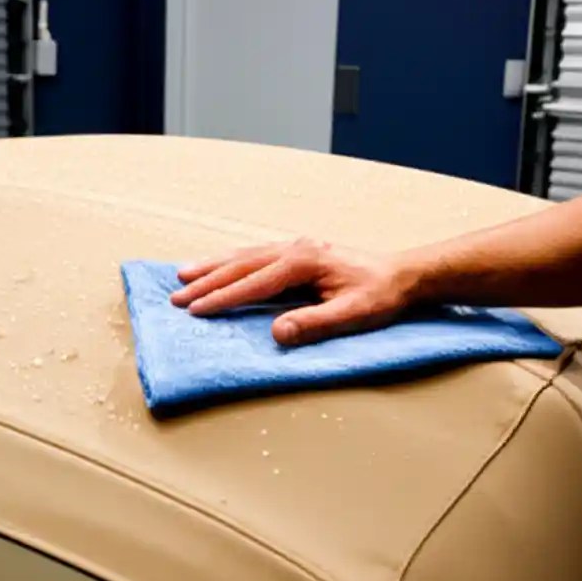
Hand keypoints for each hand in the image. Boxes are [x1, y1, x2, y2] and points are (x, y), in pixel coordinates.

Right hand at [170, 238, 413, 345]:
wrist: (404, 275)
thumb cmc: (381, 296)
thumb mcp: (353, 314)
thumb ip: (314, 324)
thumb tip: (277, 333)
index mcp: (304, 262)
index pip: (254, 283)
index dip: (223, 298)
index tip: (195, 311)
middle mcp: (295, 249)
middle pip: (241, 264)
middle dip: (207, 282)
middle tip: (176, 297)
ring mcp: (296, 247)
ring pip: (245, 255)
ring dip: (214, 267)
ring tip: (183, 276)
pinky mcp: (299, 252)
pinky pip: (256, 255)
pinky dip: (232, 262)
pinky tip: (219, 268)